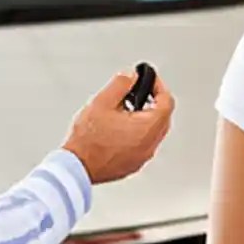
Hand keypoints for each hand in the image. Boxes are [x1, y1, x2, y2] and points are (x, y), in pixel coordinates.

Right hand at [62, 69, 174, 183]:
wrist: (77, 167)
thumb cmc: (89, 140)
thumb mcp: (103, 102)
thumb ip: (121, 84)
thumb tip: (131, 76)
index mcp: (147, 127)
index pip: (166, 102)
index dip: (159, 86)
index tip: (149, 80)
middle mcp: (149, 144)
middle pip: (163, 118)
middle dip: (154, 102)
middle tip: (140, 92)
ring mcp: (142, 157)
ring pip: (154, 132)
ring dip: (146, 119)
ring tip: (127, 110)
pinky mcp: (133, 165)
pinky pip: (143, 145)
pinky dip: (138, 134)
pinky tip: (121, 129)